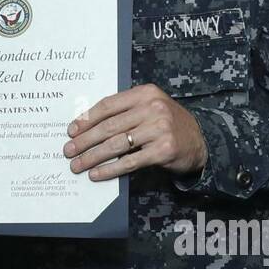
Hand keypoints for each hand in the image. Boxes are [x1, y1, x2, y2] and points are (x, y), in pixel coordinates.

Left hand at [63, 83, 206, 179]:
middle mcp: (152, 108)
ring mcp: (159, 129)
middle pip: (109, 126)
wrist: (200, 140)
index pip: (107, 105)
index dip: (86, 119)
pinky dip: (110, 169)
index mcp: (144, 93)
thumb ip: (124, 112)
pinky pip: (129, 161)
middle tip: (68, 151)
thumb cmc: (167, 124)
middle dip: (85, 141)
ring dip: (92, 157)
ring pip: (116, 144)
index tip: (71, 131)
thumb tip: (86, 126)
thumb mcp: (149, 108)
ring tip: (77, 165)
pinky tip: (97, 174)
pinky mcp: (163, 150)